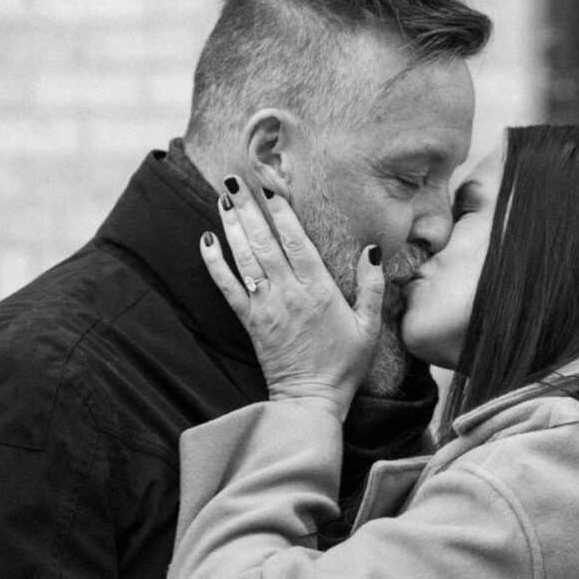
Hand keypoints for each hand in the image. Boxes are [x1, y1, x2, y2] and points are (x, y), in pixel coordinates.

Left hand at [200, 178, 382, 417]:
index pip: (298, 242)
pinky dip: (214, 263)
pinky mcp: (249, 321)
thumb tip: (371, 250)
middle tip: (235, 179)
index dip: (283, 213)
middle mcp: (289, 293)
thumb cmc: (344, 364)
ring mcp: (266, 306)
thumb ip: (371, 286)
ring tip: (223, 198)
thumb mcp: (370, 326)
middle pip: (265, 242)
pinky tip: (206, 240)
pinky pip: (227, 287)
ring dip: (232, 226)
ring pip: (244, 258)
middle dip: (249, 208)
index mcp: (320, 290)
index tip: (272, 187)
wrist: (310, 399)